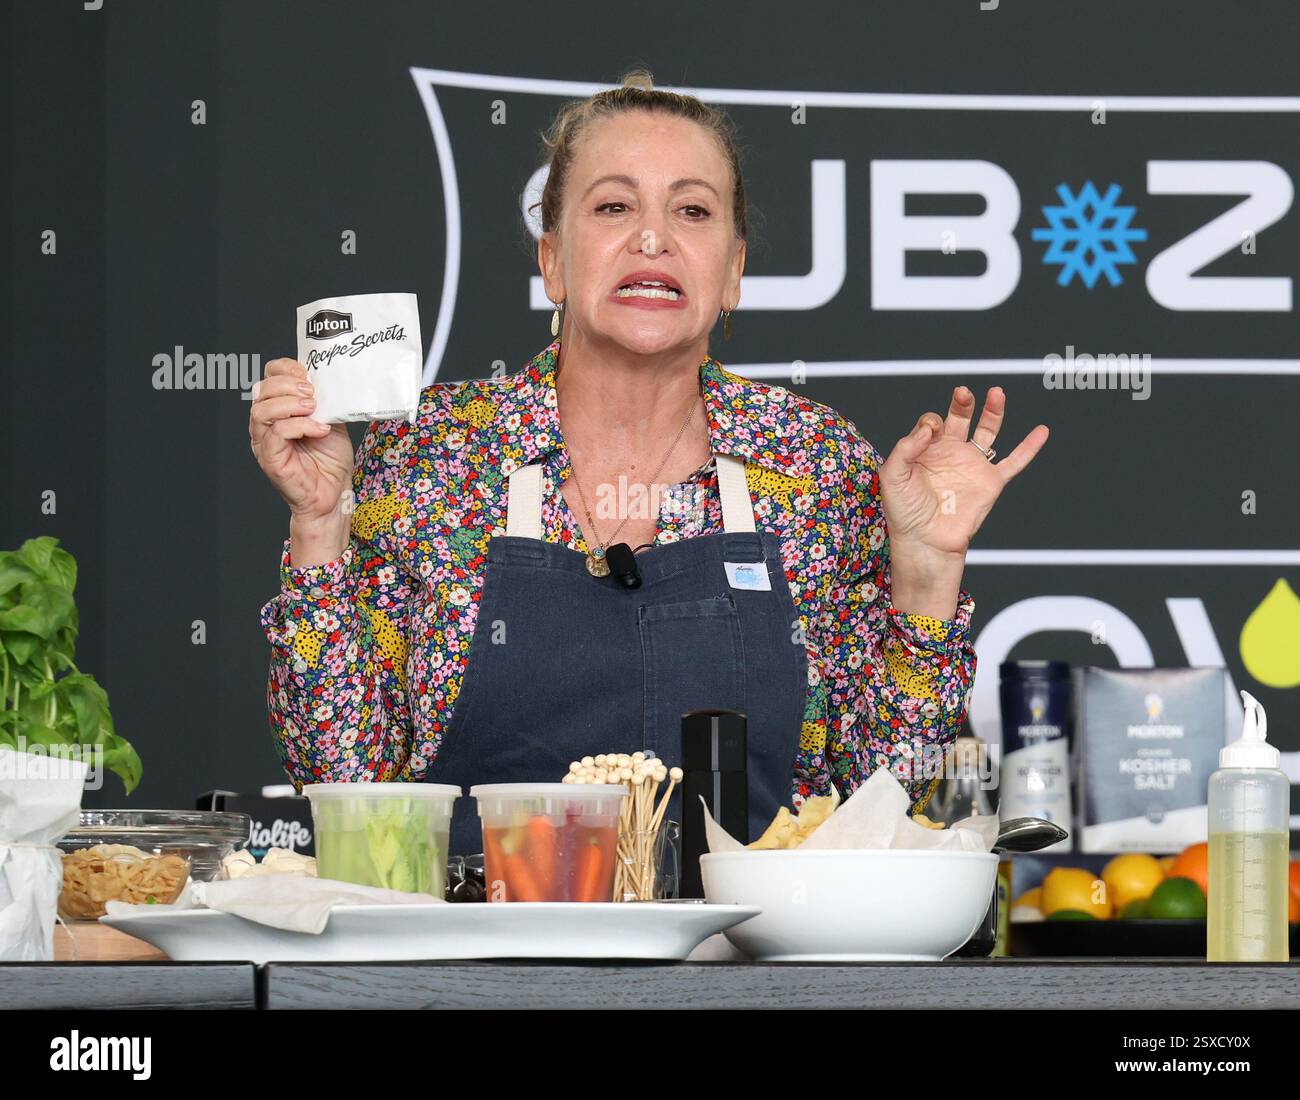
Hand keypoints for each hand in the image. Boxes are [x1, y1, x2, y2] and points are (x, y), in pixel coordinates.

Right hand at [249, 358, 354, 525]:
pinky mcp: (270, 459)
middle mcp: (266, 424)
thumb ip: (324, 400)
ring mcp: (264, 442)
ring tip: (314, 409)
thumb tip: (327, 378)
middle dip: (288, 385)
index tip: (307, 374)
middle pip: (261, 390)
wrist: (335, 492)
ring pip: (262, 410)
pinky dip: (299, 426)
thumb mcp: (330, 419)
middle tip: (312, 394)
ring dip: (290, 404)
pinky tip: (319, 430)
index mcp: (278, 410)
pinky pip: (276, 433)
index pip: (268, 377)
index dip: (284, 369)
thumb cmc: (330, 460)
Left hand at [880, 386, 1048, 561]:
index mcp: (926, 449)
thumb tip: (930, 427)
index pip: (932, 422)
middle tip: (963, 392)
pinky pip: (1014, 462)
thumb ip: (905, 447)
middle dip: (962, 404)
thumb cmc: (904, 512)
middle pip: (960, 418)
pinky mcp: (990, 482)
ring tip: (996, 393)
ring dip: (993, 411)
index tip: (930, 433)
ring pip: (987, 432)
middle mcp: (950, 453)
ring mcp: (972, 466)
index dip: (930, 422)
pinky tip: (1041, 431)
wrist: (925, 541)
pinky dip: (1029, 447)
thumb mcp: (893, 476)